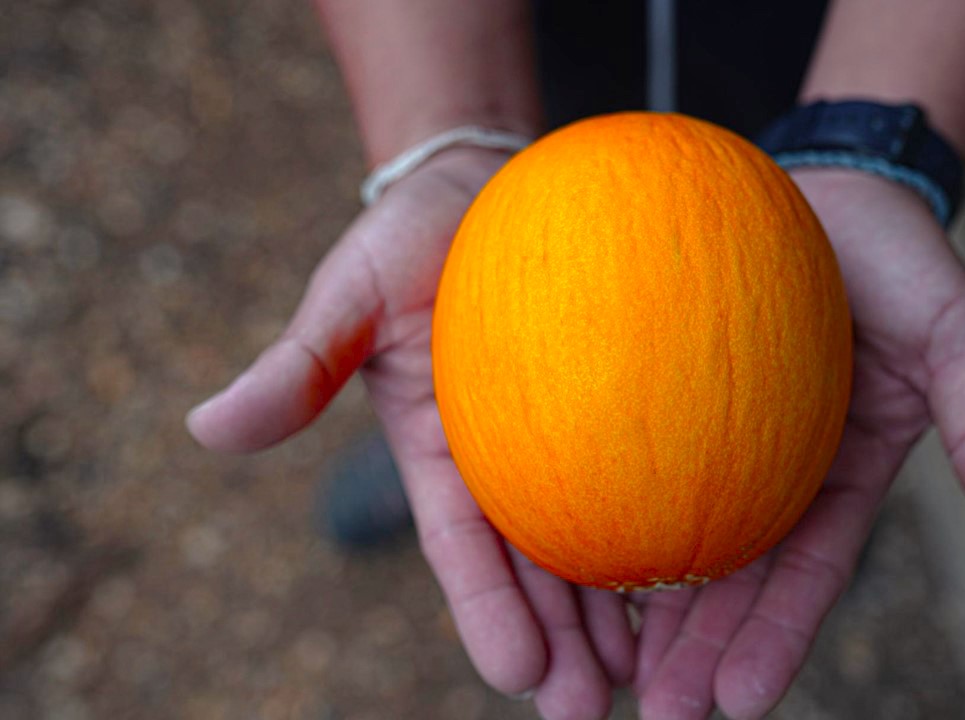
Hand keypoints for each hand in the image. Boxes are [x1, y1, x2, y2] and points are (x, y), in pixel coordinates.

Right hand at [185, 148, 632, 718]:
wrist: (481, 185)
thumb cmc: (406, 237)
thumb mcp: (346, 294)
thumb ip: (296, 367)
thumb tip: (206, 430)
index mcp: (439, 453)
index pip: (464, 548)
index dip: (488, 612)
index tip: (517, 675)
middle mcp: (504, 461)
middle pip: (537, 566)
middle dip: (561, 644)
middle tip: (594, 707)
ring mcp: (559, 436)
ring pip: (595, 536)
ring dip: (620, 611)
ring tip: (651, 676)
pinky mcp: (612, 402)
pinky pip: (648, 461)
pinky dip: (670, 515)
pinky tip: (712, 568)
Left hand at [630, 170, 964, 718]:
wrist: (828, 180)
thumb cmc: (900, 254)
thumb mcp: (957, 335)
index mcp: (843, 474)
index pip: (808, 574)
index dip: (774, 639)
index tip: (739, 703)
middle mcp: (776, 471)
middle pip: (729, 579)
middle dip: (695, 654)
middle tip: (656, 715)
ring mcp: (720, 437)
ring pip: (670, 535)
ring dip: (638, 609)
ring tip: (601, 676)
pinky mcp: (667, 397)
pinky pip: (625, 457)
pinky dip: (597, 508)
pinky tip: (556, 560)